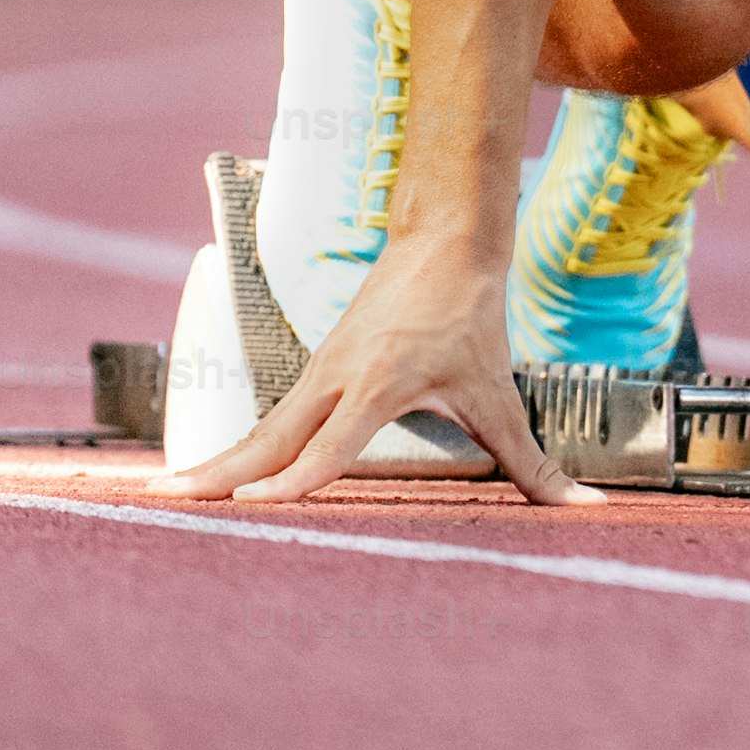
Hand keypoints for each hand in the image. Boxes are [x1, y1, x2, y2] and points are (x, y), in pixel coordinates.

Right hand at [153, 231, 592, 509]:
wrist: (444, 240)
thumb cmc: (470, 317)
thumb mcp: (500, 395)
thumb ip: (534, 464)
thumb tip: (585, 510)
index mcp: (377, 385)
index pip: (327, 446)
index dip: (292, 481)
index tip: (254, 506)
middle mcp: (336, 380)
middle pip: (270, 439)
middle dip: (220, 475)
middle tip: (164, 502)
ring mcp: (318, 374)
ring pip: (262, 429)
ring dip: (216, 464)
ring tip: (164, 495)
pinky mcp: (315, 372)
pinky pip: (271, 421)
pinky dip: (238, 449)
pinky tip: (211, 475)